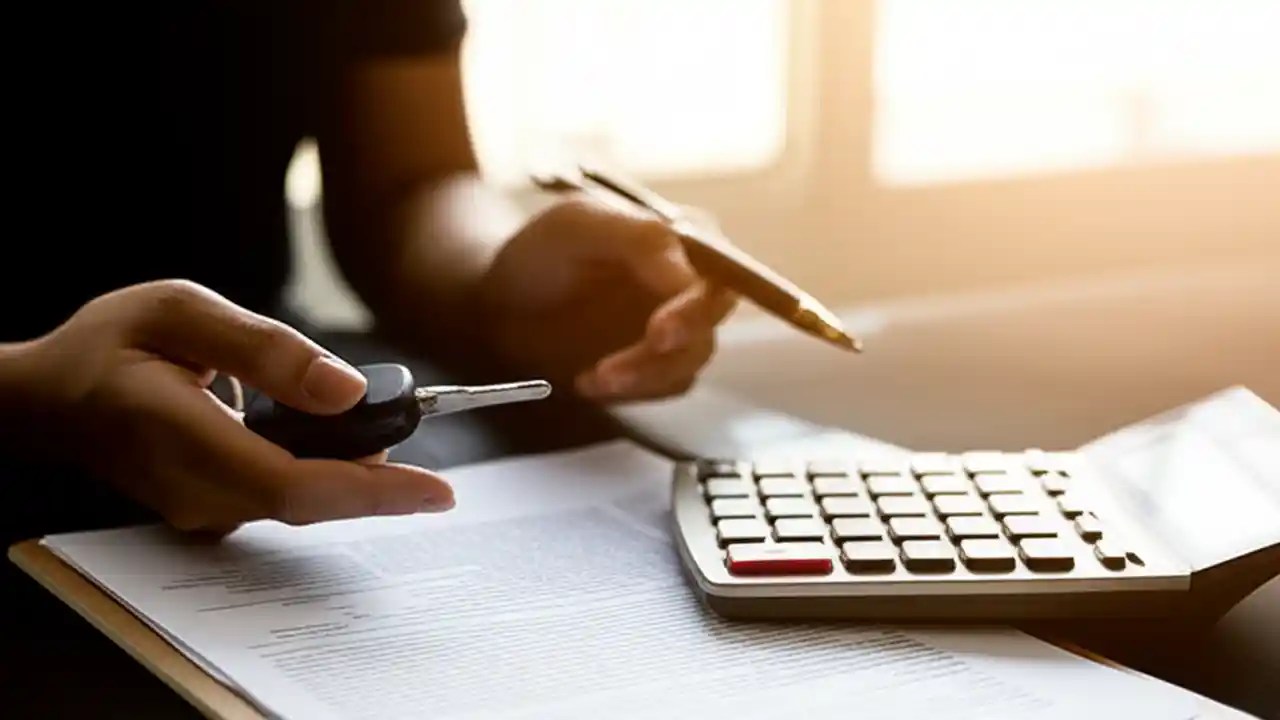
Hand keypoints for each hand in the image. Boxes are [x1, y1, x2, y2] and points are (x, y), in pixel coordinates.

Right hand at [9, 280, 453, 532]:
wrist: (49, 398)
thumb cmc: (108, 346)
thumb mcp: (180, 312)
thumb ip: (264, 349)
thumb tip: (345, 391)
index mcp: (182, 438)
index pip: (296, 486)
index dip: (373, 492)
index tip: (438, 491)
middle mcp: (197, 491)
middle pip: (312, 500)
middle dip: (378, 473)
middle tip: (410, 419)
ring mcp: (203, 508)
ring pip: (304, 500)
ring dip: (354, 468)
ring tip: (380, 419)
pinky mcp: (213, 506)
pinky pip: (286, 493)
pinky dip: (326, 467)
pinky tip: (341, 433)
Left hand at [476, 195, 736, 401]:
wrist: (501, 297)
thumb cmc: (541, 250)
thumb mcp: (579, 225)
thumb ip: (636, 236)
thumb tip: (684, 266)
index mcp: (683, 241)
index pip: (712, 278)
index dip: (692, 310)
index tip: (659, 334)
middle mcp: (690, 285)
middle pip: (709, 326)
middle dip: (672, 352)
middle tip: (619, 370)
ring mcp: (675, 329)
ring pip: (688, 363)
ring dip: (644, 378)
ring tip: (591, 378)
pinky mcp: (657, 366)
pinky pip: (664, 387)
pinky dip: (632, 391)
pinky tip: (589, 381)